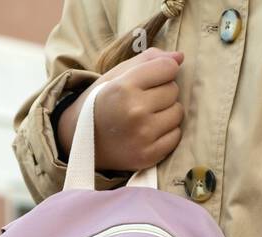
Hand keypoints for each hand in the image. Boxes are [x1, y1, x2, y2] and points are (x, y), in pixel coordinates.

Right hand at [58, 48, 183, 170]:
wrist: (81, 140)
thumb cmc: (102, 102)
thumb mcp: (116, 75)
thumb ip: (148, 60)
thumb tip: (180, 56)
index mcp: (124, 87)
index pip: (167, 68)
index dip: (164, 70)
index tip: (153, 76)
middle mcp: (135, 111)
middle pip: (174, 90)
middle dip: (163, 91)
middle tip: (144, 99)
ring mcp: (143, 136)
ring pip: (178, 112)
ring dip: (167, 112)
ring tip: (147, 115)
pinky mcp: (149, 155)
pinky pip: (176, 135)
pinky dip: (167, 132)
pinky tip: (149, 131)